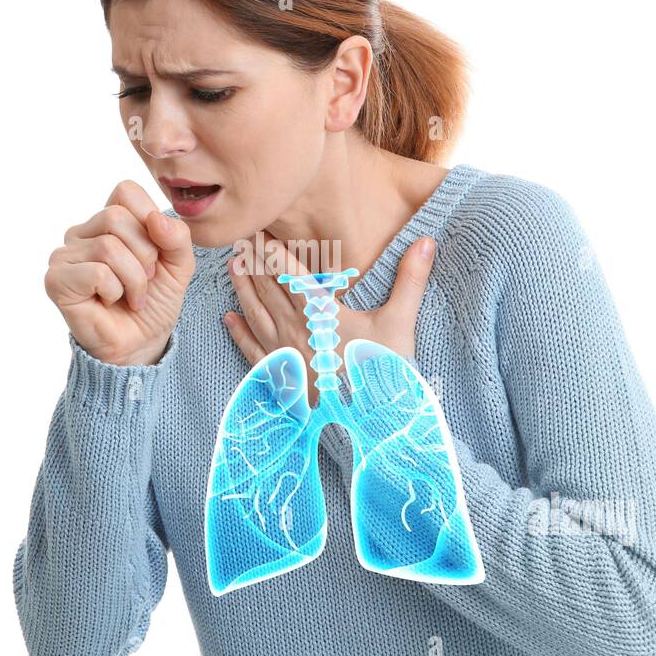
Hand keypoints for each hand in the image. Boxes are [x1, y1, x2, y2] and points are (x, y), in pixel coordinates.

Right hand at [45, 179, 195, 365]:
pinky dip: (116, 291)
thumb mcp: (179, 264)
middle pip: (116, 216)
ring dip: (134, 279)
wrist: (143, 343)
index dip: (149, 221)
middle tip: (145, 281)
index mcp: (107, 220)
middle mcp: (81, 232)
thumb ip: (177, 236)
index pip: (125, 191)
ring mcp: (64, 255)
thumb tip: (156, 218)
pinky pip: (97, 272)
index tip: (155, 254)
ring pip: (108, 246)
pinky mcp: (56, 280)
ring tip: (132, 296)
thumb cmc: (155, 302)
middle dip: (145, 254)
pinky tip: (111, 302)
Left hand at [223, 233, 436, 406]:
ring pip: (255, 314)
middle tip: (239, 239)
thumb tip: (428, 241)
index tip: (259, 228)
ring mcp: (284, 355)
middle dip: (253, 262)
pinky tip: (228, 318)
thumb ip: (410, 280)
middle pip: (267, 289)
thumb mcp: (400, 324)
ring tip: (231, 267)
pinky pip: (252, 350)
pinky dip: (238, 332)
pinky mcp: (281, 378)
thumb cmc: (385, 373)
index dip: (272, 249)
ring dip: (242, 289)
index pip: (289, 273)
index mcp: (321, 313)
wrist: (369, 426)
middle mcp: (295, 330)